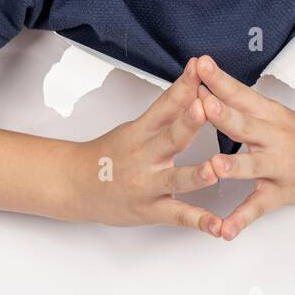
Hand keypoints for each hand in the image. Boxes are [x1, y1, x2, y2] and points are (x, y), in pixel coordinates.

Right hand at [70, 57, 224, 236]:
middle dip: (188, 122)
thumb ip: (164, 115)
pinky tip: (219, 226)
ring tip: (216, 170)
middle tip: (204, 106)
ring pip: (175, 179)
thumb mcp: (133, 128)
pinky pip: (178, 216)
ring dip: (196, 174)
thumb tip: (193, 90)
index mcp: (141, 131)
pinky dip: (200, 222)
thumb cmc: (109, 155)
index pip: (164, 104)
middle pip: (169, 137)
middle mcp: (144, 156)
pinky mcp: (151, 210)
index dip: (182, 86)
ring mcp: (148, 185)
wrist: (75, 184)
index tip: (198, 68)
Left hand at [195, 55, 294, 240]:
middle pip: (245, 125)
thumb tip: (199, 77)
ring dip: (234, 166)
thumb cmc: (293, 132)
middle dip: (224, 115)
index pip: (241, 93)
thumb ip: (237, 100)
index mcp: (267, 113)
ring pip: (253, 166)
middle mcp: (273, 137)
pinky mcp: (279, 193)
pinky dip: (241, 220)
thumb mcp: (269, 110)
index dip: (220, 80)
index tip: (201, 65)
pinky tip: (224, 231)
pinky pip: (258, 208)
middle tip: (203, 104)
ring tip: (215, 166)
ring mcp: (277, 166)